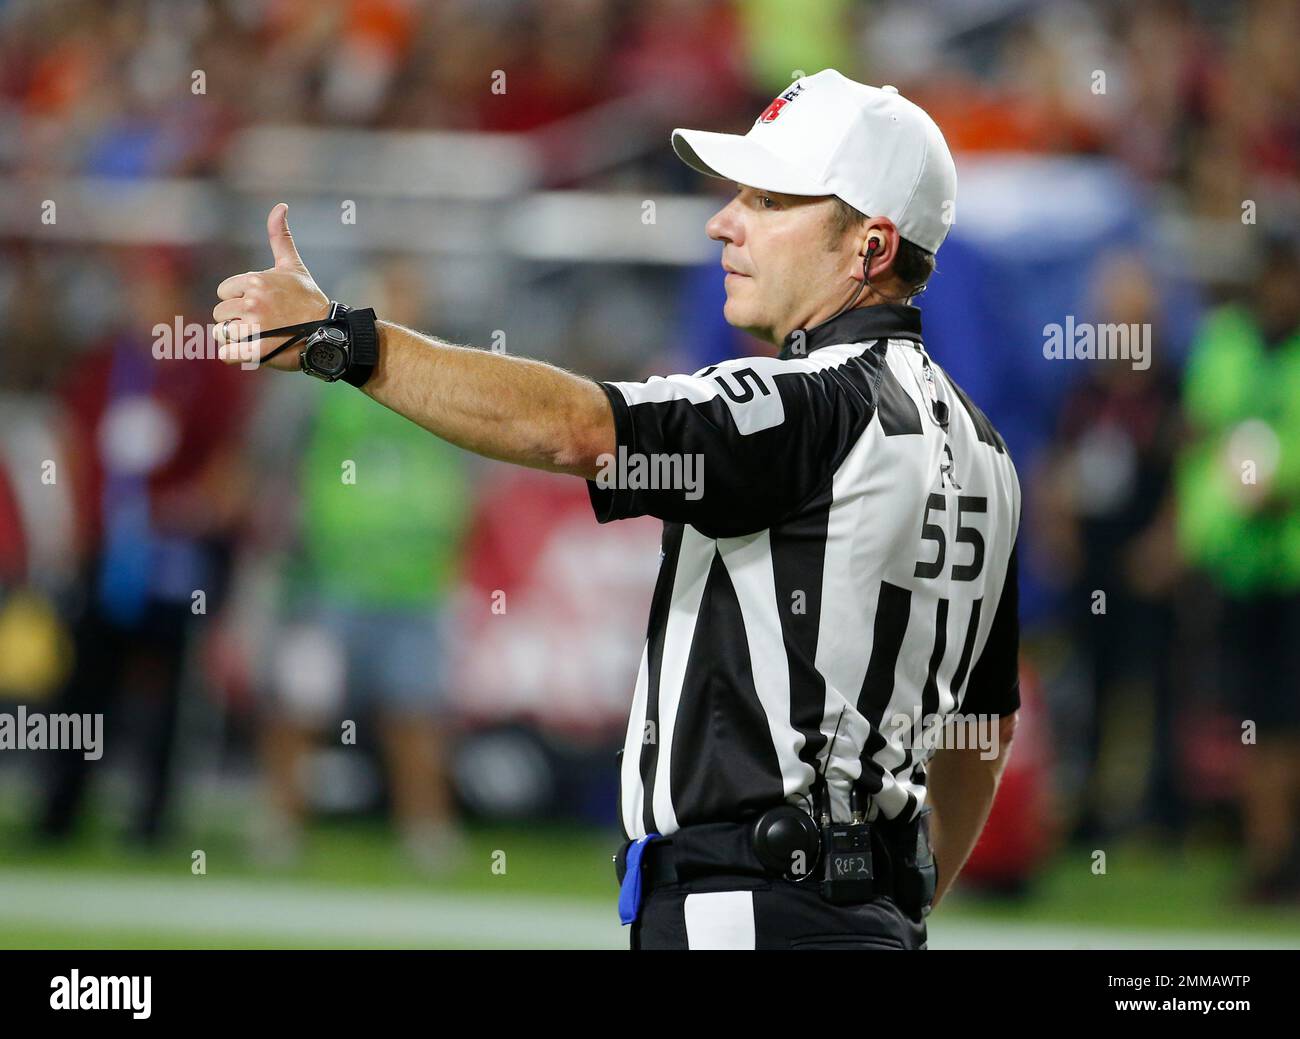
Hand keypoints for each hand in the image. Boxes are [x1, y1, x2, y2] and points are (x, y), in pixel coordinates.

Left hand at [214, 203, 329, 370]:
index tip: (257, 306)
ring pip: (221, 334)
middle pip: (221, 314)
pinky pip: (227, 353)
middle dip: (236, 320)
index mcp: (255, 281)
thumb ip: (280, 236)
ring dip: (235, 338)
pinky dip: (234, 355)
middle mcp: (252, 302)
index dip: (237, 300)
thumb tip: (280, 205)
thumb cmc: (309, 300)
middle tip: (260, 325)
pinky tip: (250, 352)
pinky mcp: (257, 351)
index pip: (224, 292)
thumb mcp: (293, 266)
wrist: (329, 332)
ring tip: (257, 338)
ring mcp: (254, 327)